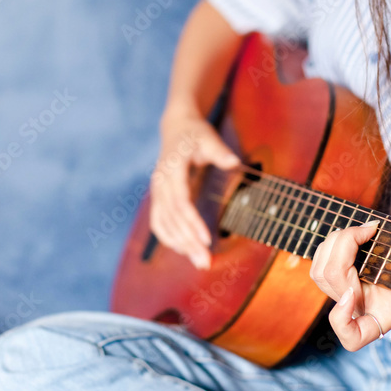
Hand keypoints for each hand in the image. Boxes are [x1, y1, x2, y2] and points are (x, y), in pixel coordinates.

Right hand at [150, 107, 239, 269]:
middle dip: (188, 242)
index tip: (207, 239)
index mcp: (172, 169)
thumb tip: (234, 161)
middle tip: (205, 262)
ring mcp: (157, 192)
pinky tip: (183, 250)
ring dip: (180, 245)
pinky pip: (159, 223)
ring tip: (198, 261)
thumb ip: (219, 151)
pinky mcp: (158, 198)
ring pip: (164, 224)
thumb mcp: (208, 137)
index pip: (181, 201)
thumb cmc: (195, 134)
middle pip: (173, 219)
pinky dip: (169, 238)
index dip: (192, 222)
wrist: (176, 128)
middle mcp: (160, 183)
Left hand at [309, 220, 390, 350]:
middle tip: (369, 230)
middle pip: (328, 280)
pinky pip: (319, 261)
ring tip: (363, 230)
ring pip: (319, 269)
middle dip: (343, 248)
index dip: (342, 317)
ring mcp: (338, 295)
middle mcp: (351, 311)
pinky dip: (332, 242)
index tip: (354, 292)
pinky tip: (354, 232)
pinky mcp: (332, 279)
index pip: (350, 337)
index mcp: (372, 323)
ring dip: (337, 241)